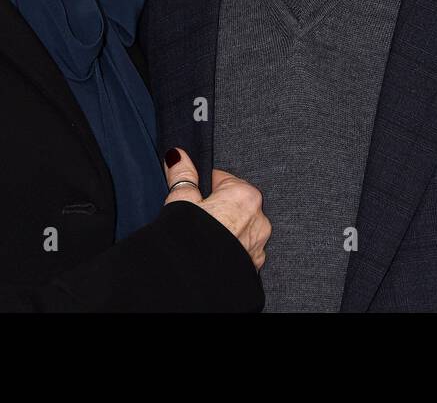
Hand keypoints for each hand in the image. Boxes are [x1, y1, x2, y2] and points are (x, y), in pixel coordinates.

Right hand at [163, 146, 269, 269]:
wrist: (193, 282)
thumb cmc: (190, 238)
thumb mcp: (182, 200)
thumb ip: (182, 175)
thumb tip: (176, 155)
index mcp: (245, 195)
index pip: (223, 179)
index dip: (205, 187)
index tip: (195, 197)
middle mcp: (259, 218)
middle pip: (234, 203)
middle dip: (218, 207)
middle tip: (197, 217)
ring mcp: (259, 243)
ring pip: (241, 227)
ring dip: (227, 229)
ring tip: (203, 237)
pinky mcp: (255, 264)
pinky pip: (243, 248)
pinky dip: (232, 248)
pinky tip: (213, 253)